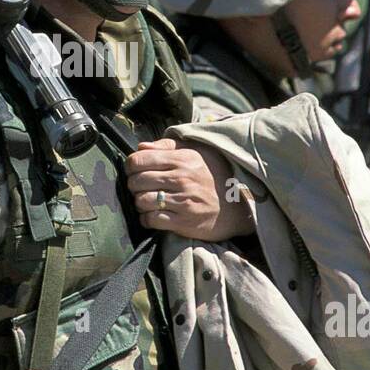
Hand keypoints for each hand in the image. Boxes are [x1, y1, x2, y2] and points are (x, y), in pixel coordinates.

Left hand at [125, 138, 252, 241]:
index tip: (133, 170)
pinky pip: (151, 220)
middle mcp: (182, 179)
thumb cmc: (213, 176)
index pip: (140, 160)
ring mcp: (183, 201)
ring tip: (147, 201)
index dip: (131, 165)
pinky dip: (146, 218)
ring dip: (139, 203)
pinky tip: (152, 215)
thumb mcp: (196, 153)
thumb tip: (141, 147)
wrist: (239, 205)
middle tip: (140, 187)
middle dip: (133, 185)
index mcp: (183, 159)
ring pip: (142, 201)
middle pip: (137, 181)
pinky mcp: (184, 222)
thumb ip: (167, 147)